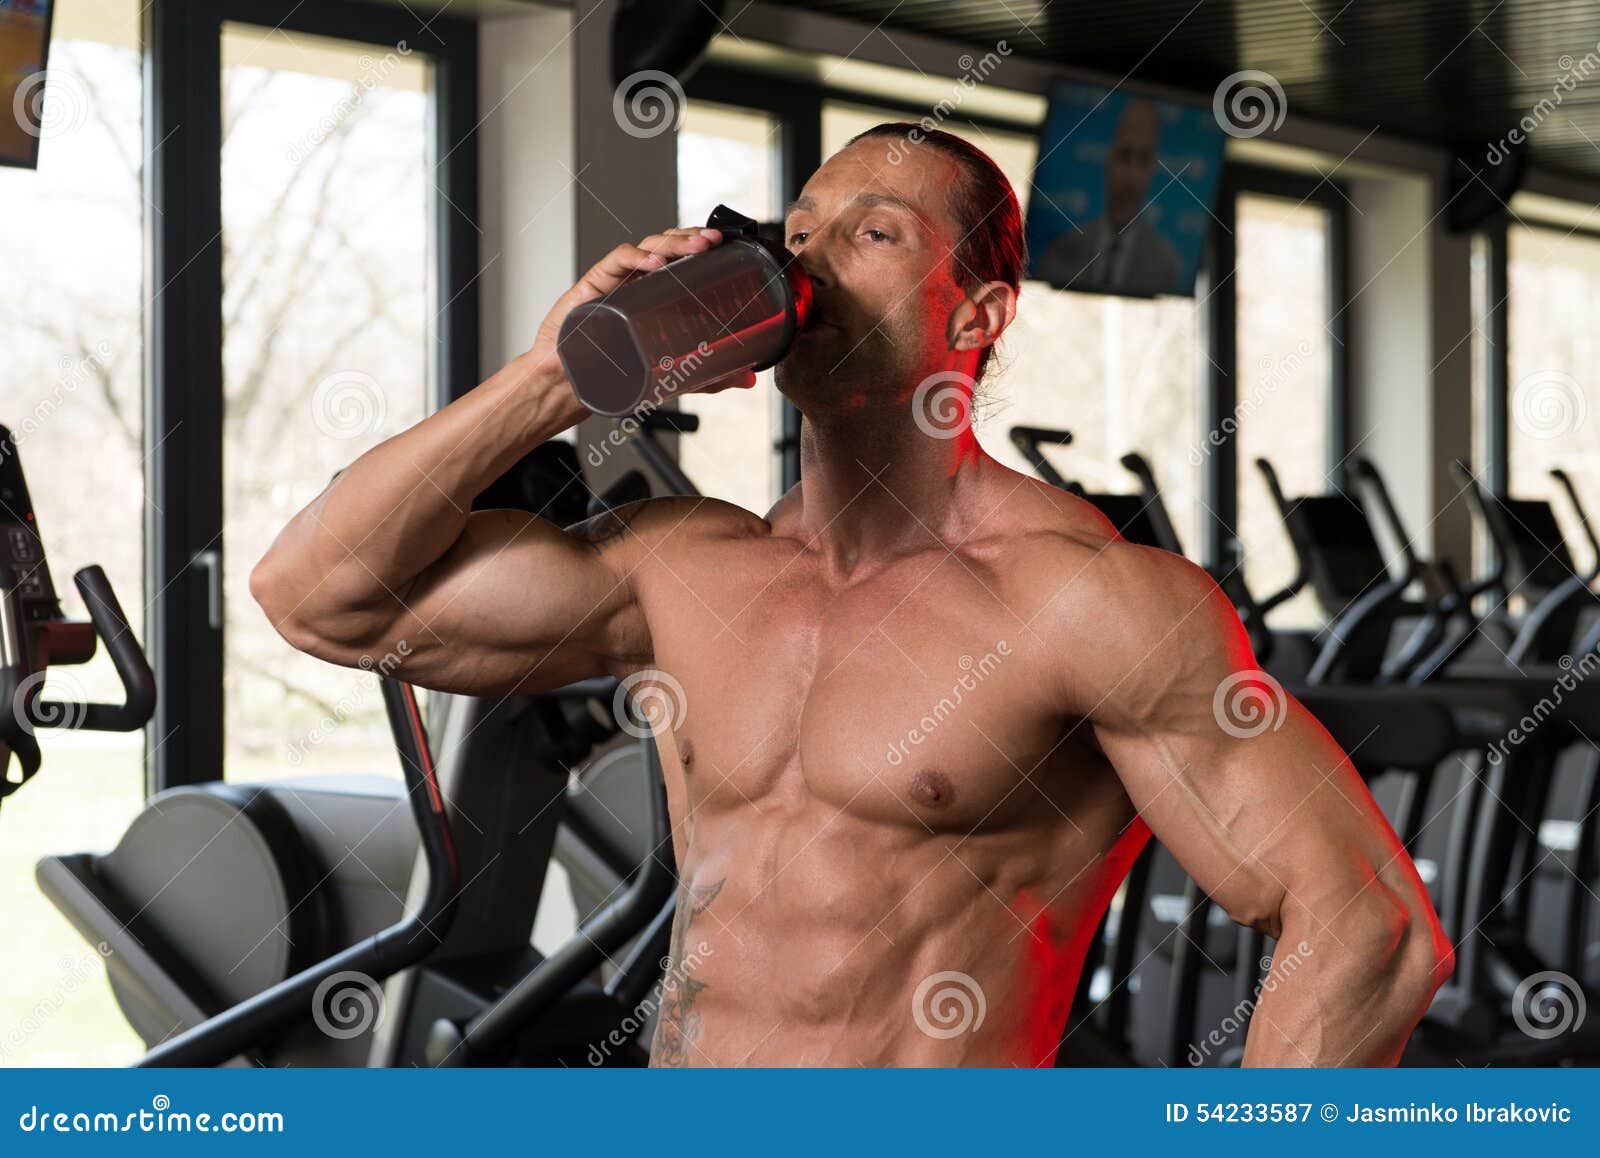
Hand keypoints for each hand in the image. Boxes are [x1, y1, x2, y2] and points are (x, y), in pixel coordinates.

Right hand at [529, 226, 751, 389]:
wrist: (572, 386)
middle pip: (667, 246)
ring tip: (695, 247)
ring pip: (646, 247)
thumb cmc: (615, 374)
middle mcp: (637, 282)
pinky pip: (616, 261)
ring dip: (673, 242)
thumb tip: (748, 379)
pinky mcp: (594, 285)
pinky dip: (637, 258)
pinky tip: (655, 264)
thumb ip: (711, 375)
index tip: (727, 247)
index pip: (682, 259)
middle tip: (715, 241)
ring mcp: (616, 281)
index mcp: (656, 294)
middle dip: (692, 237)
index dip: (703, 247)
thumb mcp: (674, 375)